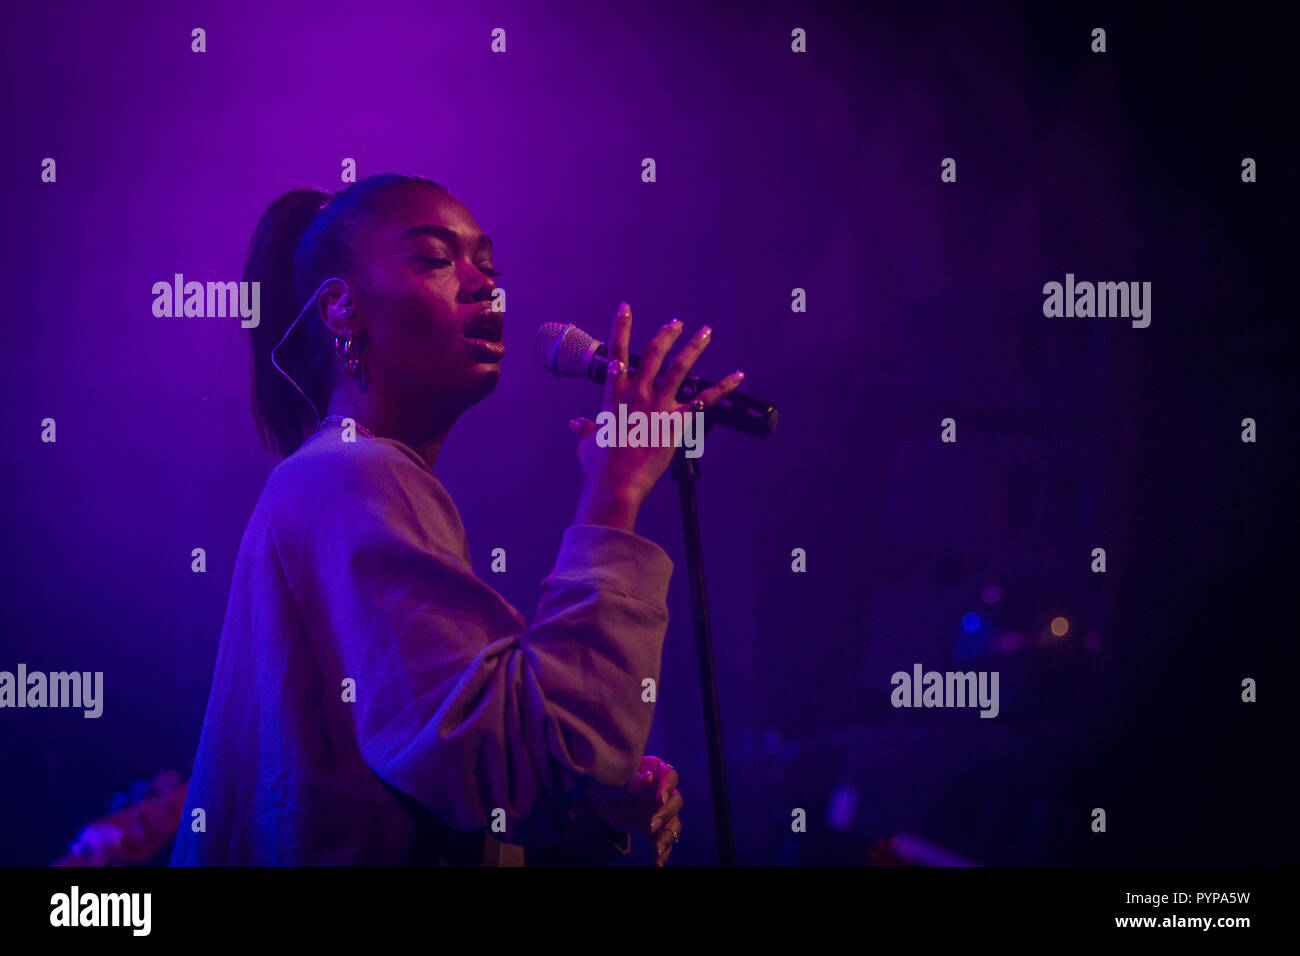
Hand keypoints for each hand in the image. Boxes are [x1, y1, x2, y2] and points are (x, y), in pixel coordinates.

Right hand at [571, 302, 743, 531]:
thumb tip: (577, 424)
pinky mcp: (676, 423)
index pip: (616, 353)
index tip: (626, 308)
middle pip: (653, 354)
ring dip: (694, 347)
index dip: (621, 327)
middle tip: (676, 322)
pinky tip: (737, 376)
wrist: (614, 485)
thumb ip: (586, 429)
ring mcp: (658, 407)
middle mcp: (637, 394)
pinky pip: (705, 401)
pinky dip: (723, 387)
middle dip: (666, 334)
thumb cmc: (597, 467)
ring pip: (680, 368)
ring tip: (705, 332)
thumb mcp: (587, 443)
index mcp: (613, 396)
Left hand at [584, 755, 683, 866]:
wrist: (599, 801)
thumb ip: (632, 780)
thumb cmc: (608, 783)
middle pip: (675, 802)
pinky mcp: (657, 828)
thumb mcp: (616, 780)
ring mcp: (661, 810)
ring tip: (657, 850)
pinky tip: (657, 864)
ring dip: (667, 838)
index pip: (669, 776)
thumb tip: (648, 780)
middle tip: (652, 826)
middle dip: (665, 815)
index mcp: (655, 771)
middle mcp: (663, 791)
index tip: (660, 799)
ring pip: (674, 824)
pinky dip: (663, 853)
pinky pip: (664, 840)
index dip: (667, 787)